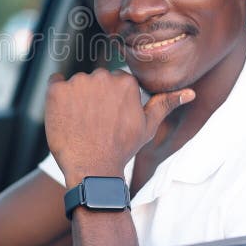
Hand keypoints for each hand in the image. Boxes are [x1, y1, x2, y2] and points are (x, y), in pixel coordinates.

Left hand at [44, 68, 194, 185]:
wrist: (92, 168)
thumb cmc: (121, 149)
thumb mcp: (147, 127)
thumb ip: (166, 104)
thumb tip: (191, 92)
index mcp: (125, 81)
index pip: (113, 81)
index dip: (109, 101)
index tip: (108, 118)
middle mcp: (103, 76)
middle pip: (95, 81)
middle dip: (93, 97)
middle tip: (94, 123)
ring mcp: (79, 82)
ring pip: (76, 84)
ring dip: (75, 98)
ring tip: (80, 123)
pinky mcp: (57, 90)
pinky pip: (54, 84)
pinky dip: (57, 97)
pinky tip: (65, 115)